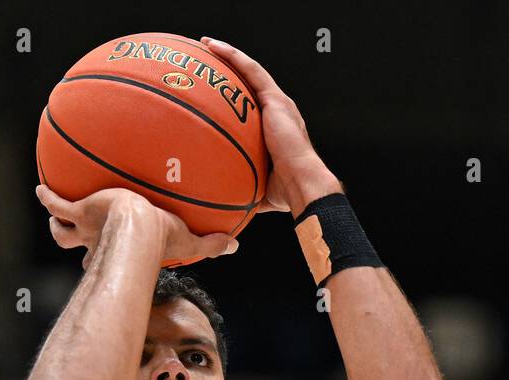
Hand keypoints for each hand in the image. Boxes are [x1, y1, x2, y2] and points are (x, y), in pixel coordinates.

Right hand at [35, 185, 237, 268]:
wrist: (139, 226)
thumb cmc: (163, 237)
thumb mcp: (189, 238)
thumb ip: (211, 244)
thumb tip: (236, 245)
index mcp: (119, 250)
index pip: (107, 258)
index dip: (103, 260)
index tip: (102, 258)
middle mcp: (99, 243)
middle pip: (80, 248)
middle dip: (74, 242)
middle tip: (72, 234)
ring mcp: (87, 228)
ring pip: (62, 233)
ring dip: (58, 225)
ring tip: (52, 211)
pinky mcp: (80, 210)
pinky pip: (57, 204)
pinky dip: (48, 197)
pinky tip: (40, 187)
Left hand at [200, 37, 342, 216]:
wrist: (302, 183)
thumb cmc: (285, 191)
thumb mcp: (257, 188)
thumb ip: (242, 188)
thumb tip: (224, 205)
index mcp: (277, 129)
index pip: (253, 106)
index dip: (237, 95)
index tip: (217, 91)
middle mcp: (279, 111)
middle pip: (251, 84)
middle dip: (230, 70)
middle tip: (207, 63)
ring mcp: (278, 103)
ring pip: (250, 70)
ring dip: (228, 55)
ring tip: (206, 45)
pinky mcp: (275, 99)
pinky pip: (250, 70)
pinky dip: (232, 56)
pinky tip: (214, 47)